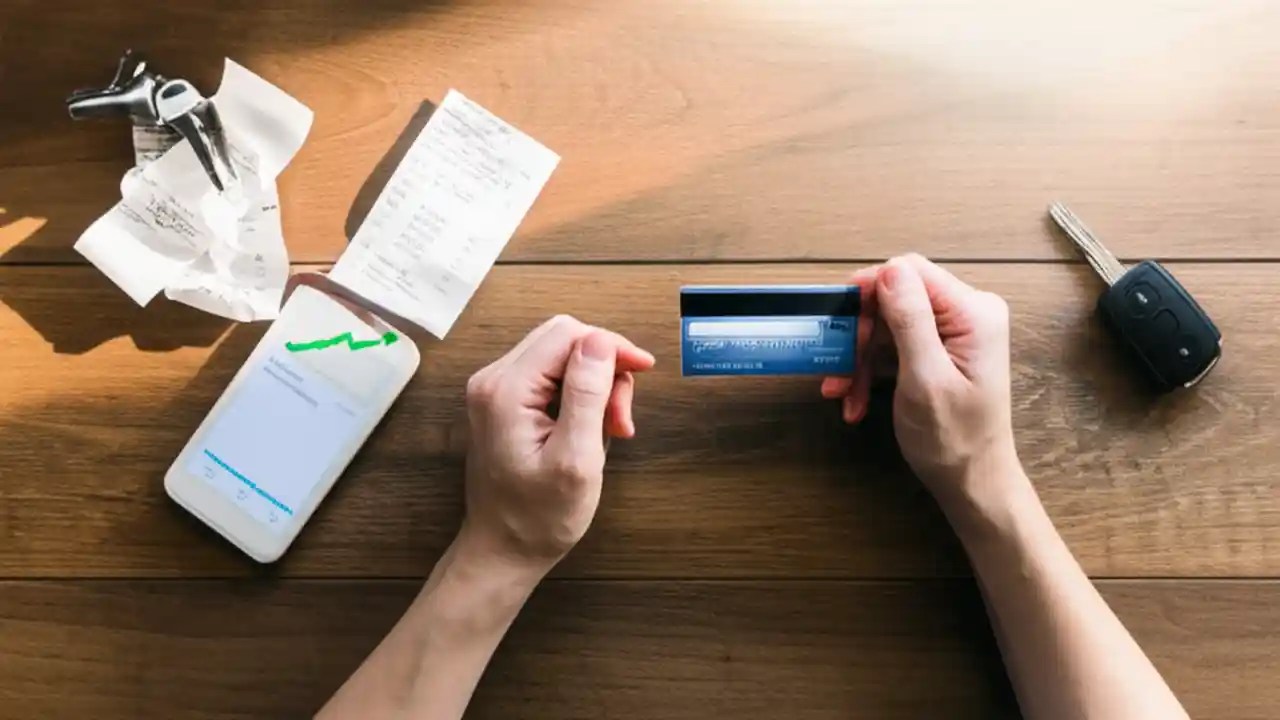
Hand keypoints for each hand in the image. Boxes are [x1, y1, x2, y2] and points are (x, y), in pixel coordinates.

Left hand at [460, 315, 655, 575]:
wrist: (502, 551)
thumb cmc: (537, 518)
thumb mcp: (576, 460)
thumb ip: (586, 395)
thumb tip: (600, 341)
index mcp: (506, 390)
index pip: (568, 334)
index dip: (612, 346)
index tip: (643, 371)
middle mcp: (493, 380)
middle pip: (564, 339)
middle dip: (605, 368)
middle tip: (622, 417)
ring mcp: (496, 391)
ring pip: (561, 356)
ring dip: (596, 384)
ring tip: (612, 429)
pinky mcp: (504, 402)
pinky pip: (551, 377)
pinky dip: (580, 395)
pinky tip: (592, 428)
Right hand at [824, 255, 1022, 515]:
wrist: (972, 483)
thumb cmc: (954, 440)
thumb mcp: (925, 379)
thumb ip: (909, 320)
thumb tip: (888, 269)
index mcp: (974, 312)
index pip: (910, 272)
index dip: (868, 289)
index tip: (837, 320)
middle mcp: (968, 313)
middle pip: (894, 298)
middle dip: (860, 335)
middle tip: (840, 371)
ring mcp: (954, 332)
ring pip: (886, 325)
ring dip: (859, 359)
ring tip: (843, 394)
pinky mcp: (940, 351)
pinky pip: (893, 346)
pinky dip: (870, 370)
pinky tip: (855, 400)